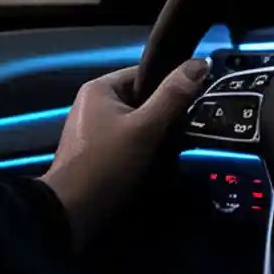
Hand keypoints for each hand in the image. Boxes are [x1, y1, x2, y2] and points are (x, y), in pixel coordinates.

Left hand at [42, 59, 209, 249]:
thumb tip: (201, 61)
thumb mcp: (146, 127)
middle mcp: (94, 103)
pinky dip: (146, 148)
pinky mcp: (97, 151)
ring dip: (158, 134)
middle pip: (144, 99)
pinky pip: (130, 140)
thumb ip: (173, 95)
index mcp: (100, 88)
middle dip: (166, 115)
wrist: (72, 212)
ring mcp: (94, 128)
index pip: (147, 74)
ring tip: (176, 149)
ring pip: (139, 122)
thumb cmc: (108, 163)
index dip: (172, 87)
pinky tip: (159, 163)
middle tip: (187, 131)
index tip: (194, 104)